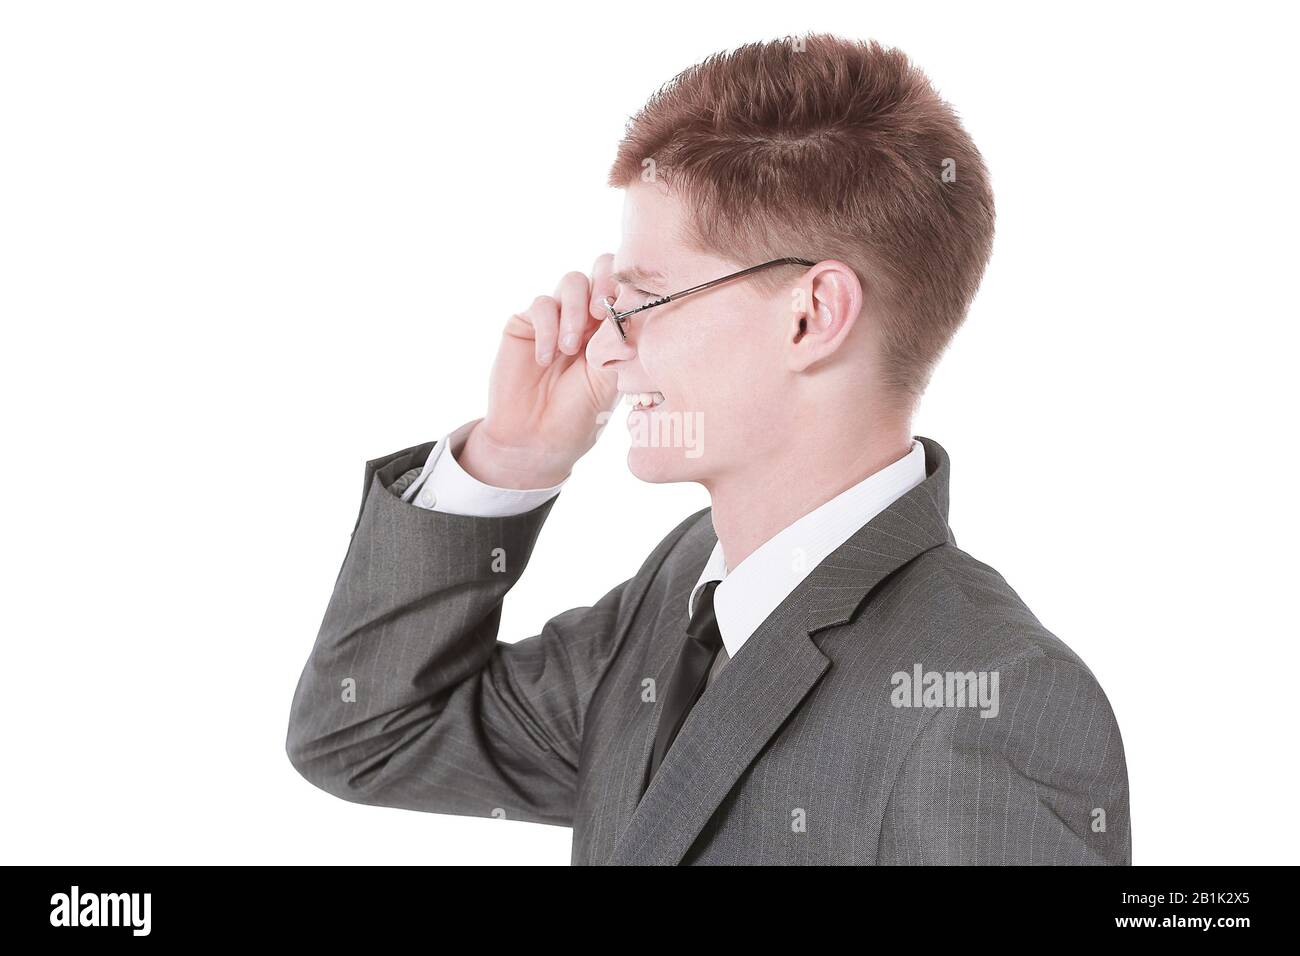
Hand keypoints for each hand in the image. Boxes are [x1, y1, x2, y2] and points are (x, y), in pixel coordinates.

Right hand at [458, 254, 620, 487]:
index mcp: (615, 327)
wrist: (537, 439)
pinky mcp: (527, 323)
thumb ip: (619, 342)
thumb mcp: (609, 380)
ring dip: (574, 312)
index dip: (629, 286)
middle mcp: (588, 316)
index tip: (627, 310)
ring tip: (570, 350)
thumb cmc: (579, 415)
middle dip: (603, 283)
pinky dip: (547, 328)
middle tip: (600, 314)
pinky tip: (547, 358)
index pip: (627, 285)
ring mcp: (557, 317)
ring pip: (572, 282)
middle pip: (600, 267)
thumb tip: (633, 309)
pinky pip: (541, 305)